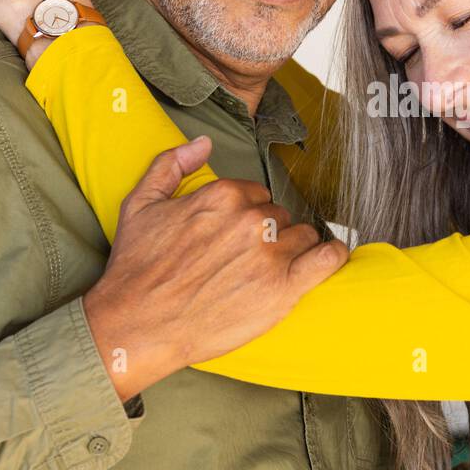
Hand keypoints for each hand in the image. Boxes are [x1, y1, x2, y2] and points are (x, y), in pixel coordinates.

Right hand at [82, 137, 348, 400]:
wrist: (137, 326)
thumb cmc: (136, 269)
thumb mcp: (140, 204)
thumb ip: (172, 164)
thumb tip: (203, 143)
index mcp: (223, 195)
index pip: (257, 194)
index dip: (246, 214)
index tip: (232, 236)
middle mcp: (251, 221)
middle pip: (280, 215)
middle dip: (267, 233)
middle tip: (242, 260)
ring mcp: (270, 255)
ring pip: (302, 236)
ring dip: (292, 249)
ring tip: (268, 270)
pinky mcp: (284, 289)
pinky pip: (329, 259)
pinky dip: (333, 256)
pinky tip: (328, 257)